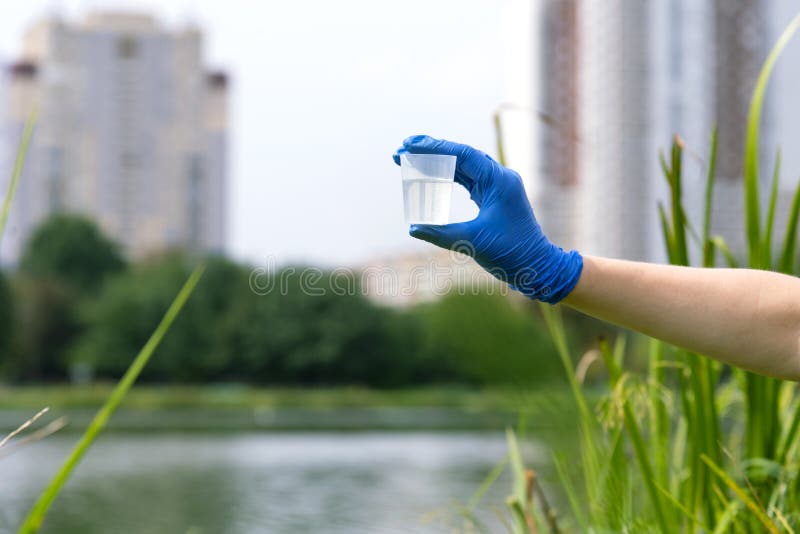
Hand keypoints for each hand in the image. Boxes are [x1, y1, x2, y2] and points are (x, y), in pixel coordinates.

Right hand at [392, 134, 581, 303]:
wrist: (538, 266)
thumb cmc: (511, 254)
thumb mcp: (472, 242)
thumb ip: (440, 234)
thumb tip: (412, 228)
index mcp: (499, 181)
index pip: (463, 155)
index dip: (434, 147)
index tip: (409, 145)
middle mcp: (500, 178)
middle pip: (461, 156)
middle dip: (430, 151)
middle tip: (401, 150)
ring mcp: (497, 186)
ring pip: (463, 166)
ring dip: (437, 162)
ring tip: (409, 159)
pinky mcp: (494, 197)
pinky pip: (468, 179)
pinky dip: (447, 175)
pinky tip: (429, 174)